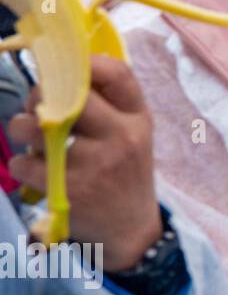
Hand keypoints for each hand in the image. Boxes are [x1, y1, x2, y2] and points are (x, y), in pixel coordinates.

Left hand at [7, 56, 160, 270]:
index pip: (117, 74)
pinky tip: (37, 172)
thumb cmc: (124, 174)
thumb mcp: (133, 136)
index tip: (63, 68)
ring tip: (33, 142)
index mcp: (138, 119)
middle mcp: (121, 137)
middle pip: (69, 95)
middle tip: (36, 107)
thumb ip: (109, 106)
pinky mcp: (70, 190)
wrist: (131, 230)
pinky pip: (24, 164)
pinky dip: (22, 166)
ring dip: (22, 130)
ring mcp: (96, 164)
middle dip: (39, 95)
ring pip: (36, 128)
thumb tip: (61, 72)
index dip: (85, 64)